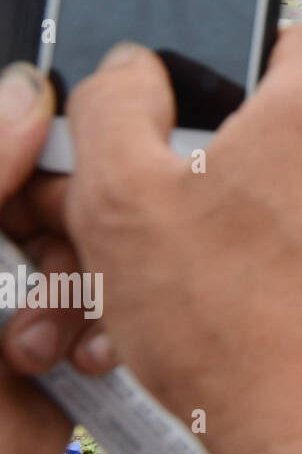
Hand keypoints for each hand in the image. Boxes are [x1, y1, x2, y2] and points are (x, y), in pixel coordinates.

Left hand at [0, 63, 116, 453]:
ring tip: (64, 339)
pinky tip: (96, 359)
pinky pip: (124, 323)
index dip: (71, 161)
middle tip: (67, 276)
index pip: (31, 155)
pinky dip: (123, 337)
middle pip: (83, 204)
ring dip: (108, 295)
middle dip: (91, 239)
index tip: (100, 174)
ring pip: (113, 263)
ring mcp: (31, 314)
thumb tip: (26, 89)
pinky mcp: (69, 364)